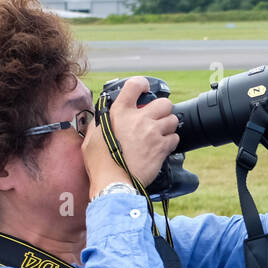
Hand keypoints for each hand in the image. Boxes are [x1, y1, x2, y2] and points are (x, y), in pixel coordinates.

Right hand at [82, 76, 178, 196]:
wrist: (113, 183)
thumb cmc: (101, 163)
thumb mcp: (91, 138)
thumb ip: (98, 124)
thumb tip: (101, 118)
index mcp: (120, 112)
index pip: (135, 84)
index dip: (143, 84)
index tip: (145, 89)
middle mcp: (139, 119)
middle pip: (164, 102)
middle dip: (162, 110)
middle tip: (156, 119)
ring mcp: (152, 133)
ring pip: (173, 120)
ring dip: (168, 126)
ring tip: (159, 135)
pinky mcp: (162, 147)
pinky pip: (175, 138)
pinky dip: (170, 142)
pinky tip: (161, 147)